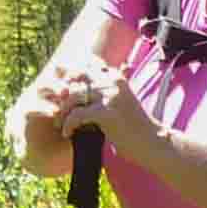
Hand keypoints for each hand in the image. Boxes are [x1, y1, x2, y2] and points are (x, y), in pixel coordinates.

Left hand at [14, 60, 156, 179]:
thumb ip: (103, 90)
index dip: (69, 74)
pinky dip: (68, 124)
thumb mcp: (120, 100)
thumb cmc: (135, 125)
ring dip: (62, 111)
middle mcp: (111, 81)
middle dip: (60, 91)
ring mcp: (109, 95)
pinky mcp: (106, 113)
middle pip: (75, 77)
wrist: (153, 142)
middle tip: (53, 105)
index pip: (85, 65)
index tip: (59, 87)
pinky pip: (76, 115)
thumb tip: (78, 87)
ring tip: (59, 123)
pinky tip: (67, 133)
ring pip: (72, 95)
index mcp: (114, 75)